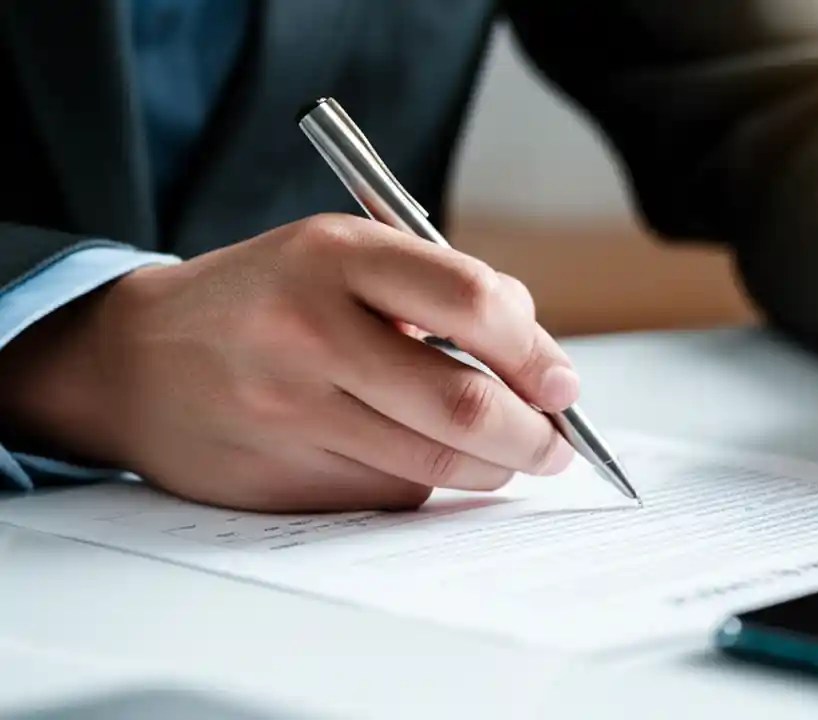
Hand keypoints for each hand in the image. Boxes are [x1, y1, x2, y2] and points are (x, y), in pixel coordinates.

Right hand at [0, 214, 578, 511]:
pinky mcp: (281, 477)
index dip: (535, 353)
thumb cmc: (269, 299)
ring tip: (505, 454)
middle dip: (533, 436)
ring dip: (492, 468)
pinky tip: (413, 458)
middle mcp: (309, 331)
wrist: (140, 359)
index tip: (563, 385)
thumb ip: (444, 290)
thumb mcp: (345, 256)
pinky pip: (390, 493)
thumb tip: (542, 364)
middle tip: (556, 444)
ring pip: (435, 464)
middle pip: (462, 403)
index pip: (472, 301)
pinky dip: (427, 483)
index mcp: (335, 257)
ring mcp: (290, 411)